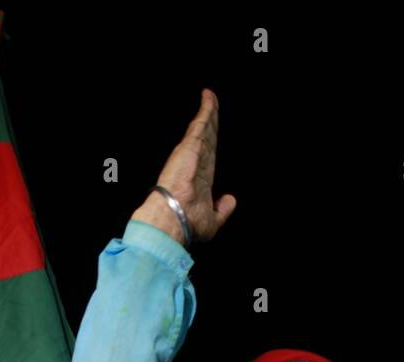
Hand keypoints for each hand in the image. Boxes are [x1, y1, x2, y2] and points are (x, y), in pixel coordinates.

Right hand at [132, 89, 236, 243]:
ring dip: (209, 111)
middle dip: (211, 121)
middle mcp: (195, 164)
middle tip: (212, 104)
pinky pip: (201, 124)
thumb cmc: (186, 223)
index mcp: (200, 180)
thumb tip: (231, 199)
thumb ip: (223, 209)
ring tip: (211, 96)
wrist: (172, 221)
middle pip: (207, 138)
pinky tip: (210, 98)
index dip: (211, 142)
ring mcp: (191, 154)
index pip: (208, 156)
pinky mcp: (189, 147)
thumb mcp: (213, 220)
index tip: (212, 132)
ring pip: (204, 128)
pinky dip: (206, 111)